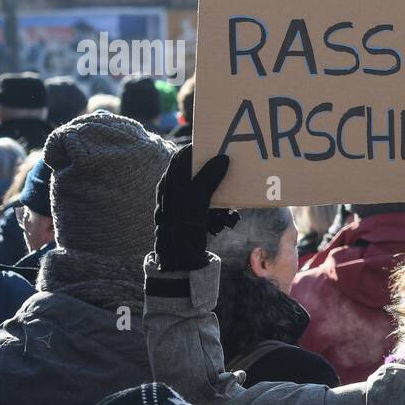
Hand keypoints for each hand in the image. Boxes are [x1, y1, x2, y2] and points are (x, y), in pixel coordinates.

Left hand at [154, 144, 239, 271]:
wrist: (177, 260)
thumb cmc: (182, 227)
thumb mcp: (195, 199)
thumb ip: (207, 177)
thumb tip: (222, 158)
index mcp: (171, 183)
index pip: (182, 157)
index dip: (197, 148)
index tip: (216, 144)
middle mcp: (175, 192)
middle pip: (195, 171)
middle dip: (214, 169)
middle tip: (231, 165)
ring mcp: (183, 205)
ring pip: (204, 189)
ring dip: (220, 189)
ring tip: (233, 192)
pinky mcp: (192, 218)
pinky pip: (209, 205)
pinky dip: (220, 207)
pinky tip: (229, 215)